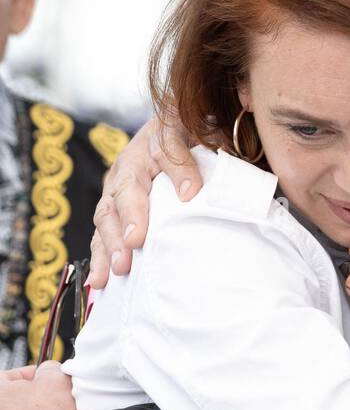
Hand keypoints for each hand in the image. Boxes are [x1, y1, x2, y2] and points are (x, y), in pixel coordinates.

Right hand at [89, 111, 199, 287]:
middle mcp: (123, 174)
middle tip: (123, 263)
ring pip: (105, 221)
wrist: (174, 128)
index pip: (134, 183)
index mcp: (141, 154)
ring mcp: (116, 193)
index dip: (135, 211)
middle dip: (117, 238)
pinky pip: (103, 233)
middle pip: (114, 206)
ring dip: (106, 251)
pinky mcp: (115, 210)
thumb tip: (190, 193)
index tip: (138, 238)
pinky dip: (101, 257)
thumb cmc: (186, 133)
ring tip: (106, 278)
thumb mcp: (189, 136)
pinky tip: (100, 281)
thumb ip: (186, 160)